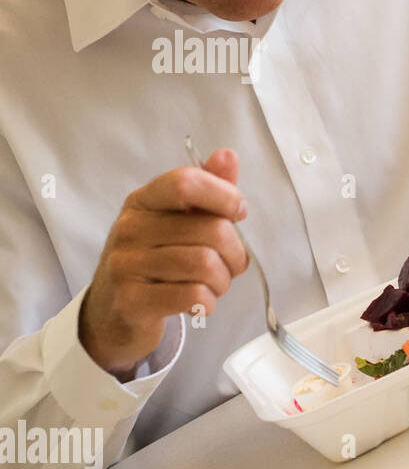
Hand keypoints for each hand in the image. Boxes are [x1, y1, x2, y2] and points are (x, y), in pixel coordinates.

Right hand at [79, 149, 249, 375]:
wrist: (112, 312)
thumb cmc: (154, 262)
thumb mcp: (176, 221)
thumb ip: (206, 190)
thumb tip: (228, 156)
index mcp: (144, 201)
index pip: (186, 182)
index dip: (224, 196)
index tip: (238, 212)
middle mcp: (130, 228)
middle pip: (211, 230)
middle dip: (235, 253)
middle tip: (229, 264)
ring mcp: (126, 264)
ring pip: (206, 264)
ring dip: (223, 280)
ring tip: (213, 284)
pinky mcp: (132, 301)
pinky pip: (193, 295)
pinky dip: (208, 301)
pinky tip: (200, 302)